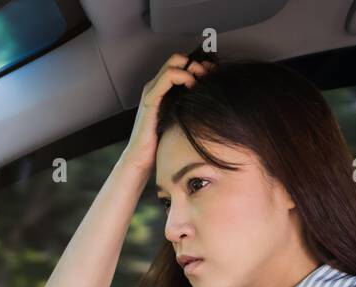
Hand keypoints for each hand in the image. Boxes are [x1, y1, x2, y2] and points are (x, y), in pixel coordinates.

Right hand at [122, 52, 214, 172]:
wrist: (142, 159)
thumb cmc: (161, 143)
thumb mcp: (181, 119)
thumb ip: (190, 106)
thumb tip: (211, 99)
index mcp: (163, 89)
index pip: (182, 64)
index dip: (199, 65)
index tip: (213, 76)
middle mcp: (156, 86)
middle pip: (178, 59)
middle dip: (197, 64)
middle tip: (208, 78)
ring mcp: (152, 91)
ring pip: (174, 63)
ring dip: (192, 68)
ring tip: (201, 82)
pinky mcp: (151, 99)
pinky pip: (168, 76)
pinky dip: (183, 76)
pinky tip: (192, 88)